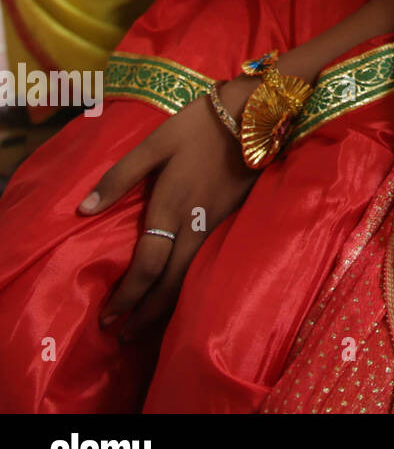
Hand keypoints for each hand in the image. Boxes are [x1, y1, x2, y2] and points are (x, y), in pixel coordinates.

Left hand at [79, 77, 259, 339]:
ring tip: (148, 321)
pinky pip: (207, 262)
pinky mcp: (232, 218)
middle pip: (171, 282)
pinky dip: (190, 285)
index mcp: (171, 207)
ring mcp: (218, 223)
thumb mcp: (154, 144)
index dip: (127, 296)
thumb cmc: (199, 126)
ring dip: (169, 305)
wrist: (254, 114)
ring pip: (192, 276)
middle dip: (146, 314)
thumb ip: (119, 177)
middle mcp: (195, 224)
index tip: (109, 316)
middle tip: (124, 334)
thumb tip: (84, 208)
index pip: (147, 265)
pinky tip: (181, 289)